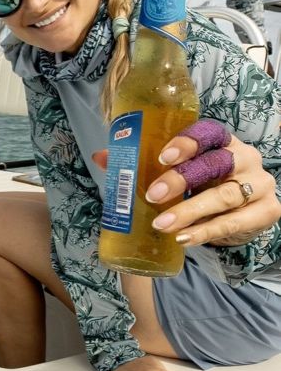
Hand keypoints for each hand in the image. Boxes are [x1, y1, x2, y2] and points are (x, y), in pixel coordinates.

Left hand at [144, 120, 279, 247]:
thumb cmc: (208, 187)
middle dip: (181, 179)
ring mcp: (261, 184)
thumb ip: (153, 166)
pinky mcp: (268, 210)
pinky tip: (183, 238)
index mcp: (225, 141)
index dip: (187, 143)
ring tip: (162, 224)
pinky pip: (233, 222)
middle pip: (216, 163)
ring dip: (189, 211)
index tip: (163, 158)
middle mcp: (246, 158)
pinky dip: (205, 231)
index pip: (209, 133)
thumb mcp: (187, 174)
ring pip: (224, 196)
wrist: (242, 216)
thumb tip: (107, 160)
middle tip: (153, 196)